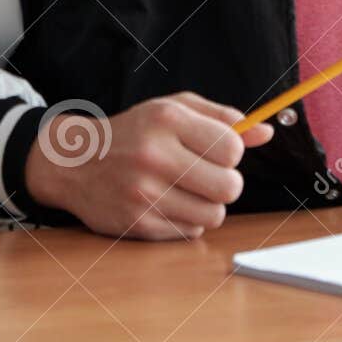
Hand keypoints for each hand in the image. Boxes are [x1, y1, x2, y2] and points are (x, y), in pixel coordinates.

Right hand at [25, 90, 274, 240]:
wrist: (75, 162)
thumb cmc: (134, 132)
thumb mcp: (173, 109)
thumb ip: (222, 118)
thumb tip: (267, 132)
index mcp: (166, 119)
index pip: (232, 147)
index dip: (231, 153)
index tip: (216, 151)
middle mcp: (154, 155)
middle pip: (229, 187)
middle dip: (225, 183)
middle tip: (206, 175)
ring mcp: (144, 193)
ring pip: (214, 214)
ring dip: (207, 205)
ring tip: (185, 190)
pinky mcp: (138, 224)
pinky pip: (190, 232)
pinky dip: (186, 220)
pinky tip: (166, 203)